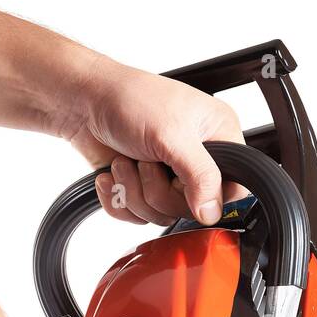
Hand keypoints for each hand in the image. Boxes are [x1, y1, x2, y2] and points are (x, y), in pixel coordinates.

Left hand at [69, 57, 245, 226]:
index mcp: (218, 136)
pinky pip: (138, 215)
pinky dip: (119, 198)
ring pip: (162, 213)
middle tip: (145, 162)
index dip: (207, 195)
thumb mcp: (172, 136)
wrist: (84, 103)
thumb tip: (212, 212)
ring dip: (134, 192)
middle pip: (191, 207)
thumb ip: (200, 176)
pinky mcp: (143, 186)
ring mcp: (169, 174)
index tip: (181, 185)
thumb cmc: (130, 101)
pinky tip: (113, 174)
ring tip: (125, 163)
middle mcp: (196, 157)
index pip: (232, 187)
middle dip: (157, 190)